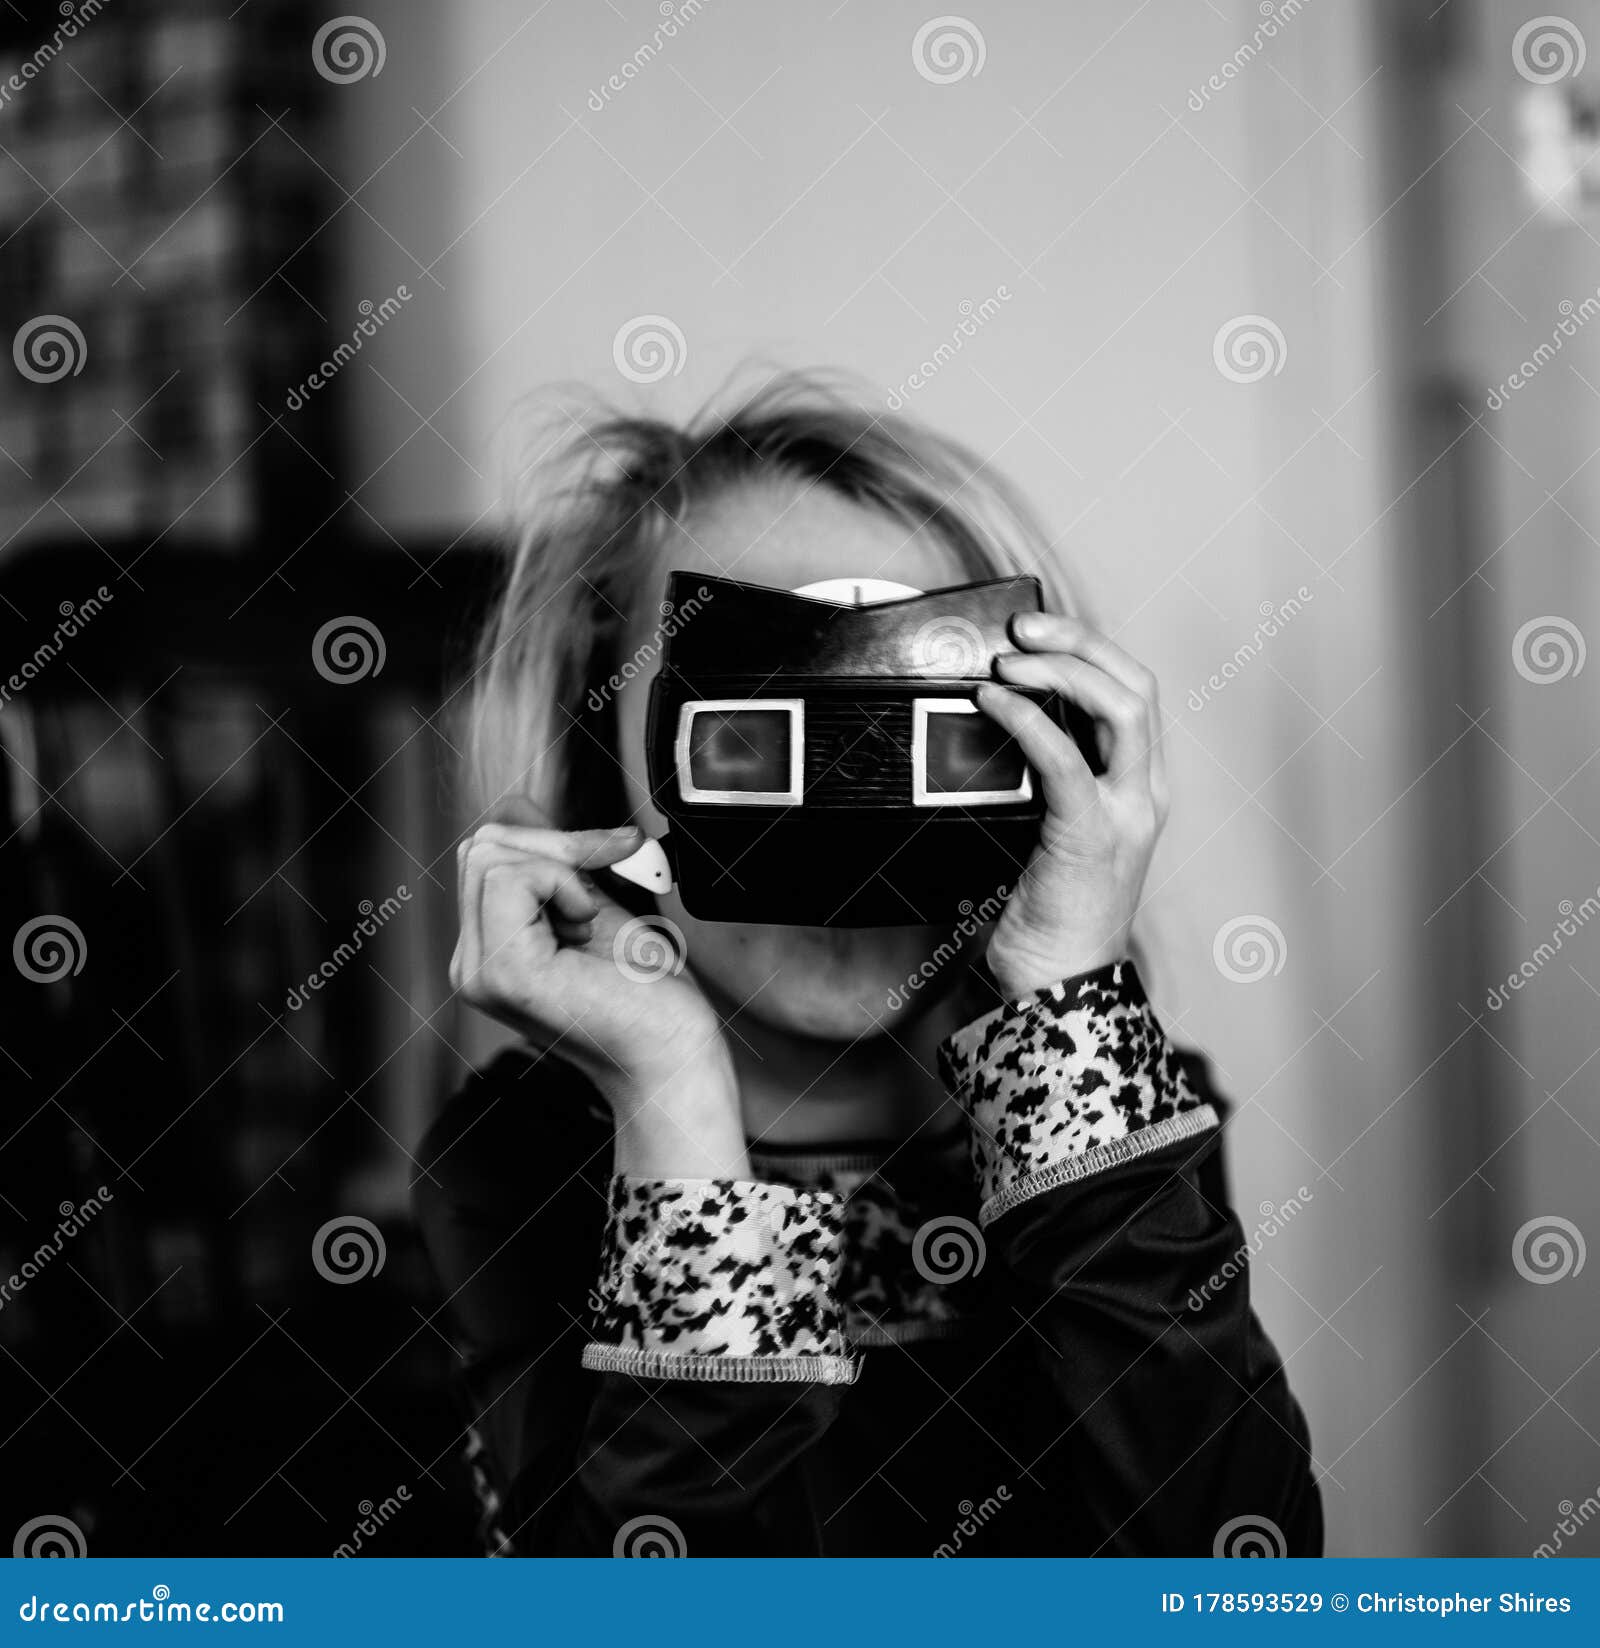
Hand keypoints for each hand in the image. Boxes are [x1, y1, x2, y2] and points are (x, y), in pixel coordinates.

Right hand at [451, 797, 745, 1177]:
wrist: (676, 1057)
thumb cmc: (650, 999)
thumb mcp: (593, 909)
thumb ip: (554, 868)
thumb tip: (521, 806)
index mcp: (490, 953)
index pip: (484, 858)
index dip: (547, 840)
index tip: (609, 850)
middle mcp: (473, 966)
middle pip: (480, 849)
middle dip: (552, 844)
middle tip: (605, 874)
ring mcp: (481, 973)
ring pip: (489, 857)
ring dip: (558, 868)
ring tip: (590, 918)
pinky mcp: (504, 974)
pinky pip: (510, 880)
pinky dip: (560, 883)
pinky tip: (585, 926)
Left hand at [973, 612, 1167, 998]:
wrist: (1057, 985)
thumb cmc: (1047, 911)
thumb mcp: (1050, 829)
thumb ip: (1041, 779)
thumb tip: (991, 720)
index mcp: (1139, 788)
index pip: (1135, 694)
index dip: (1092, 651)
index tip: (1039, 634)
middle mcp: (1145, 794)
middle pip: (1137, 686)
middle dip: (1081, 643)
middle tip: (1024, 629)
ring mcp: (1125, 814)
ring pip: (1122, 708)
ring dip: (1063, 669)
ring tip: (1010, 658)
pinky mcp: (1091, 835)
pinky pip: (1066, 759)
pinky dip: (1028, 719)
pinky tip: (993, 703)